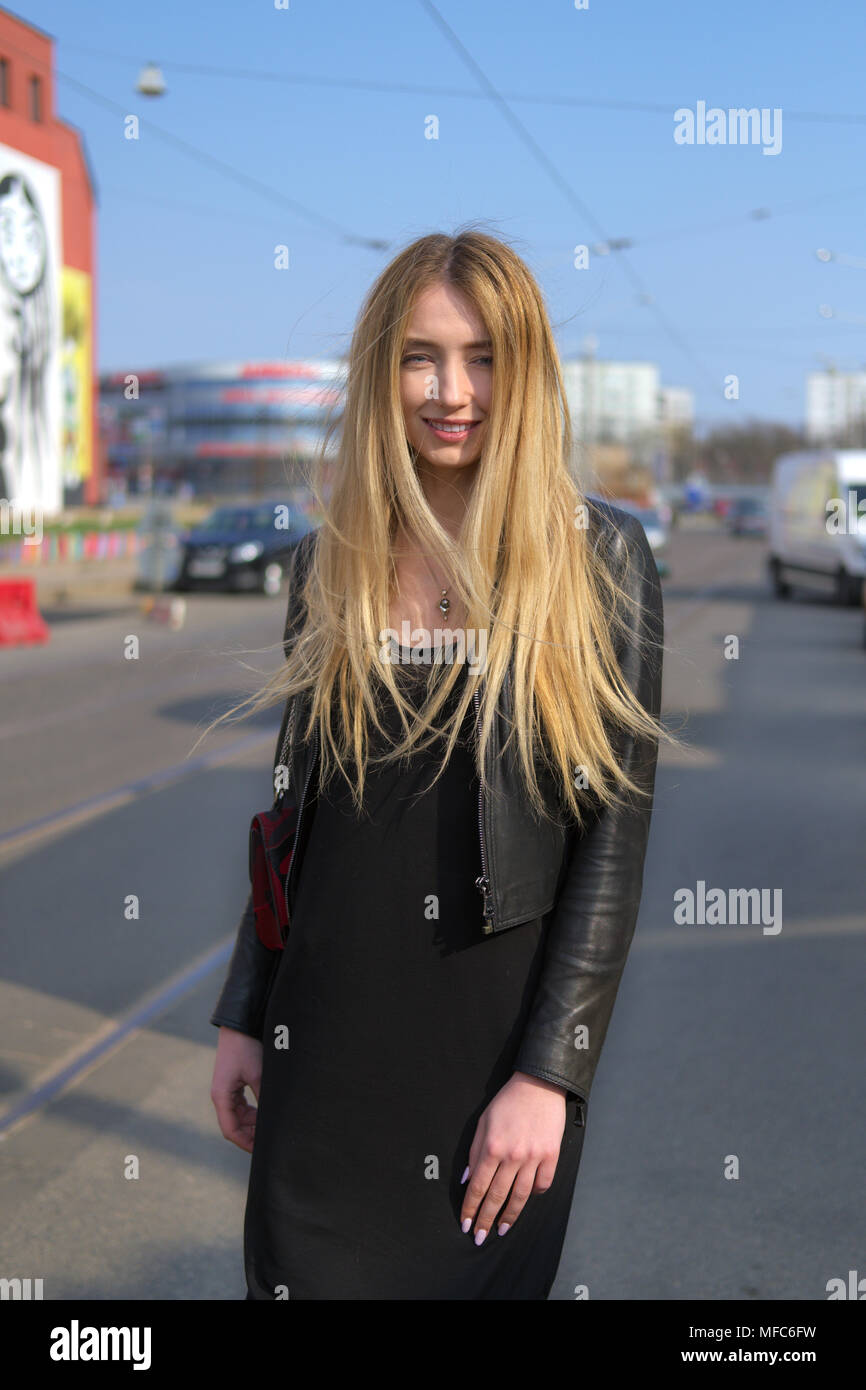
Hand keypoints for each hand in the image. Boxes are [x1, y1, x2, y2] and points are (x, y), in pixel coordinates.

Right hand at [210, 1026, 262, 1152]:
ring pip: (239, 1117)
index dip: (245, 1143)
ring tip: (271, 1128)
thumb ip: (264, 1098)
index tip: (260, 1151)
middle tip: (271, 1140)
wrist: (240, 1025)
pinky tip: (267, 1114)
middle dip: (251, 1135)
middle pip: (235, 1125)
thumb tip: (273, 1119)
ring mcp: (227, 1091)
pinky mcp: (234, 1084)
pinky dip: (254, 1113)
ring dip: (254, 1124)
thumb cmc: (246, 1048)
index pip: (230, 1130)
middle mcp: (221, 1096)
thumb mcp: (258, 1075)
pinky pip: (242, 1106)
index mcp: (221, 1096)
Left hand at [459, 1071, 566, 1244]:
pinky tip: (526, 1200)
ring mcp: (534, 1157)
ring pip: (520, 1196)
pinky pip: (542, 1184)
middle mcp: (512, 1156)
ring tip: (501, 1229)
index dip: (470, 1208)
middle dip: (486, 1219)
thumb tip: (466, 1179)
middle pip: (497, 1196)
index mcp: (492, 1147)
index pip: (477, 1186)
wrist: (539, 1085)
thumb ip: (474, 1153)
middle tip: (479, 1237)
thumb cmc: (507, 1102)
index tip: (466, 1224)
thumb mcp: (483, 1123)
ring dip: (509, 1216)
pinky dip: (534, 1195)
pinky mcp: (551, 1156)